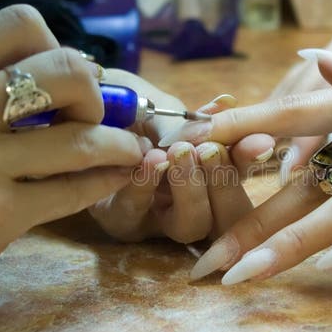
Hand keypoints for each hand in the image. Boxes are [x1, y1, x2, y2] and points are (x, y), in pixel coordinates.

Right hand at [0, 7, 143, 289]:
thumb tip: (36, 76)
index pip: (19, 24)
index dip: (55, 44)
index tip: (63, 73)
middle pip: (67, 71)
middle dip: (94, 91)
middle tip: (92, 113)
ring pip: (82, 138)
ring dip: (118, 141)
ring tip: (130, 148)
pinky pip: (72, 190)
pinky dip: (105, 181)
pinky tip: (115, 178)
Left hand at [89, 77, 274, 243]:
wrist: (69, 111)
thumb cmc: (123, 107)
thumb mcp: (159, 105)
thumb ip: (193, 118)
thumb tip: (229, 108)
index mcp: (211, 173)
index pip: (243, 172)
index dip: (253, 161)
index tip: (261, 142)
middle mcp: (192, 203)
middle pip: (228, 215)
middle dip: (225, 184)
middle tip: (210, 150)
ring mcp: (158, 219)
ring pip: (190, 226)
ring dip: (189, 190)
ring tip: (177, 154)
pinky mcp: (121, 224)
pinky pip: (137, 215)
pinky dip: (144, 187)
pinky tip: (146, 161)